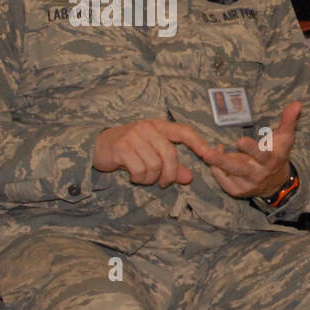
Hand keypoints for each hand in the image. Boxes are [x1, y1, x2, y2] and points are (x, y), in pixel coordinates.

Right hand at [93, 119, 224, 187]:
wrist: (98, 146)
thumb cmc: (130, 150)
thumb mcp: (152, 154)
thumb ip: (172, 165)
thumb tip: (189, 178)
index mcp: (159, 125)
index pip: (184, 131)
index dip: (199, 143)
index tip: (210, 155)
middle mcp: (147, 128)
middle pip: (170, 155)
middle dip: (170, 174)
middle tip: (164, 183)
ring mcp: (133, 136)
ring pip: (155, 165)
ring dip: (151, 178)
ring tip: (144, 177)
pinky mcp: (122, 148)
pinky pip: (140, 170)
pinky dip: (140, 179)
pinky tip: (133, 176)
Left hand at [209, 101, 301, 198]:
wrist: (277, 183)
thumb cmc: (277, 154)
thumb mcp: (284, 138)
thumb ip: (288, 121)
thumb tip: (297, 103)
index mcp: (270, 161)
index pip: (261, 155)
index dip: (251, 149)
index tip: (240, 141)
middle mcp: (258, 174)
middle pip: (238, 168)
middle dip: (222, 161)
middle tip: (208, 154)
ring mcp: (246, 185)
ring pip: (227, 173)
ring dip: (216, 162)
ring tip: (207, 152)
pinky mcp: (237, 190)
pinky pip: (222, 179)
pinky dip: (216, 168)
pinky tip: (216, 158)